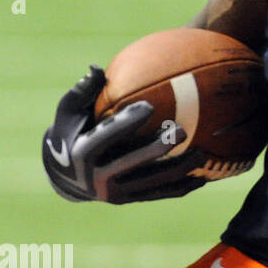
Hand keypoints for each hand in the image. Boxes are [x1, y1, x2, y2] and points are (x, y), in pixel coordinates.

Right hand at [42, 66, 206, 204]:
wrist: (64, 175)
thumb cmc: (70, 132)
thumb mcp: (68, 112)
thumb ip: (82, 91)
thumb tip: (96, 68)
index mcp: (82, 153)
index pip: (106, 137)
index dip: (127, 122)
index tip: (149, 106)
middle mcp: (98, 176)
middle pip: (133, 163)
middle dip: (158, 149)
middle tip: (183, 131)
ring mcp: (115, 192)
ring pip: (152, 181)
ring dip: (179, 169)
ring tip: (202, 153)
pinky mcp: (128, 199)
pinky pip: (159, 193)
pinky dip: (181, 187)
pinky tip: (203, 178)